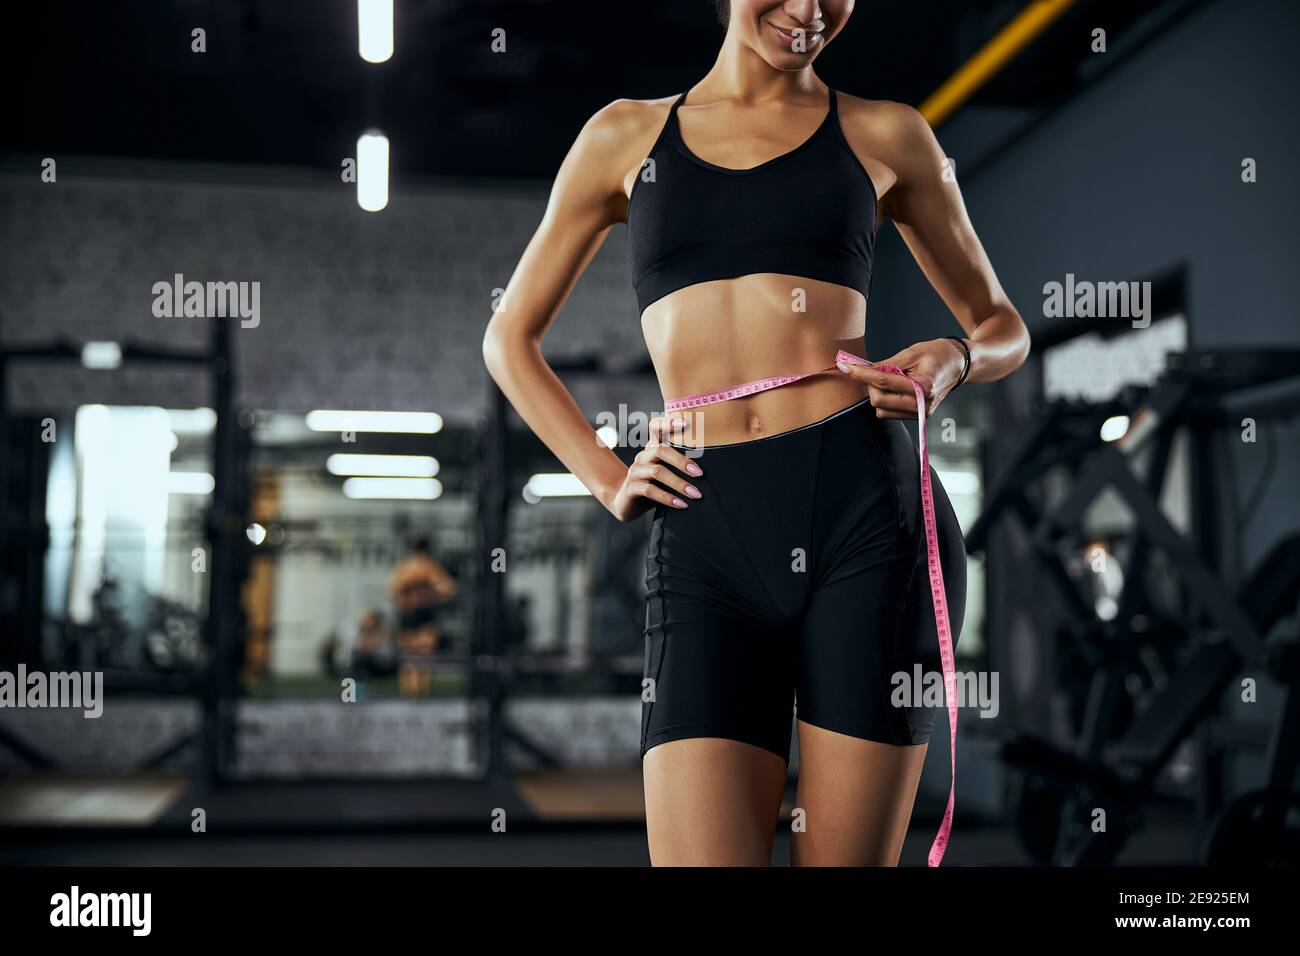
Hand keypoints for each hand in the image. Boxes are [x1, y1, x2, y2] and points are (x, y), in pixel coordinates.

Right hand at [606, 414, 703, 521]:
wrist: (625, 503)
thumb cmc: (652, 485)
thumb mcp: (664, 472)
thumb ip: (679, 466)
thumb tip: (709, 468)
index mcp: (651, 448)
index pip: (656, 427)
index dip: (668, 422)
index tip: (686, 423)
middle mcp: (642, 456)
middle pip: (661, 450)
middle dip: (682, 461)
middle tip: (700, 474)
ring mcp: (635, 471)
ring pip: (658, 472)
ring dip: (679, 484)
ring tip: (696, 494)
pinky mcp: (631, 488)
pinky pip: (650, 491)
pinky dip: (668, 498)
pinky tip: (682, 505)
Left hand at [837, 339, 965, 419]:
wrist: (959, 364)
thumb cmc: (937, 354)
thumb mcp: (911, 352)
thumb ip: (886, 364)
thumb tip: (862, 369)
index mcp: (923, 386)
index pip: (883, 382)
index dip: (861, 374)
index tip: (845, 366)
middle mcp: (922, 404)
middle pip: (879, 401)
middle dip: (870, 386)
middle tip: (872, 370)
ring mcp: (920, 413)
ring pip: (882, 410)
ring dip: (878, 394)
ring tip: (890, 378)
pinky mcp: (918, 416)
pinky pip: (890, 413)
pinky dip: (886, 400)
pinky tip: (894, 387)